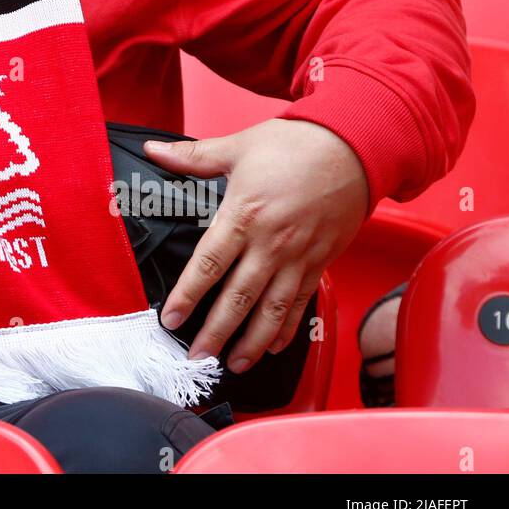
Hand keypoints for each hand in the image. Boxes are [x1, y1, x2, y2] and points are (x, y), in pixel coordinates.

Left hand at [140, 117, 367, 373]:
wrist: (354, 146)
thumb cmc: (294, 144)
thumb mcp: (238, 147)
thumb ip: (193, 156)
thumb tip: (154, 150)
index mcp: (244, 215)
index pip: (209, 264)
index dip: (188, 295)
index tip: (170, 318)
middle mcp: (271, 243)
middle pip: (239, 298)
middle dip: (216, 332)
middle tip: (196, 357)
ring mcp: (299, 256)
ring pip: (272, 310)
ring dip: (252, 341)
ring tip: (233, 364)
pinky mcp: (321, 261)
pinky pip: (301, 302)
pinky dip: (288, 328)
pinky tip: (274, 346)